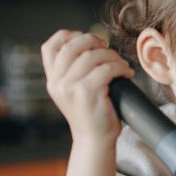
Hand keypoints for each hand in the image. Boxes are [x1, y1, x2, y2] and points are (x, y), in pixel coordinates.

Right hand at [41, 29, 132, 143]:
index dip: (68, 35)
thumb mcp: (74, 91)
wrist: (95, 140)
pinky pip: (107, 68)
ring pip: (93, 55)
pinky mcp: (87, 92)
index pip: (49, 46)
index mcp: (52, 80)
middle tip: (108, 50)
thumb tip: (93, 42)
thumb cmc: (91, 113)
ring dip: (113, 56)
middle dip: (95, 42)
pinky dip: (121, 68)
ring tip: (122, 66)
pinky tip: (127, 74)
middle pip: (74, 45)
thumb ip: (74, 70)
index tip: (88, 40)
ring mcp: (70, 87)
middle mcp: (57, 82)